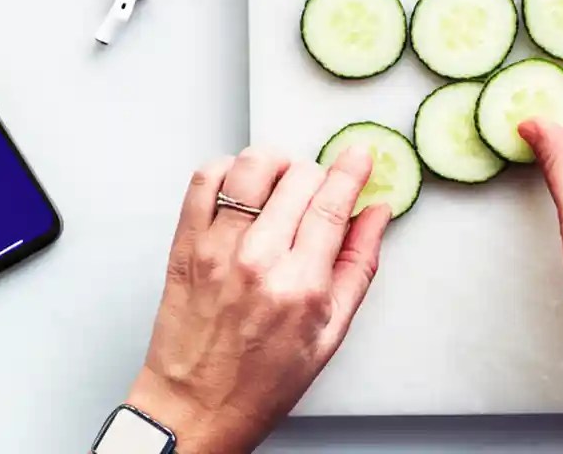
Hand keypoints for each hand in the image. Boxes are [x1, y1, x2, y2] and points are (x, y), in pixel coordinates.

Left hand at [127, 146, 391, 453]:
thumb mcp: (330, 333)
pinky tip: (242, 188)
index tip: (360, 156)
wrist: (195, 407)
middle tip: (319, 193)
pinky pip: (204, 180)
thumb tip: (376, 215)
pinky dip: (228, 169)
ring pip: (251, 167)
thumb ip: (358, 266)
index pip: (332, 203)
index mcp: (301, 287)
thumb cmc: (261, 382)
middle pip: (298, 178)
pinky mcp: (185, 245)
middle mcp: (258, 262)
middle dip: (317, 175)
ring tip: (282, 183)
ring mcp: (217, 249)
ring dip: (275, 164)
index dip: (351, 170)